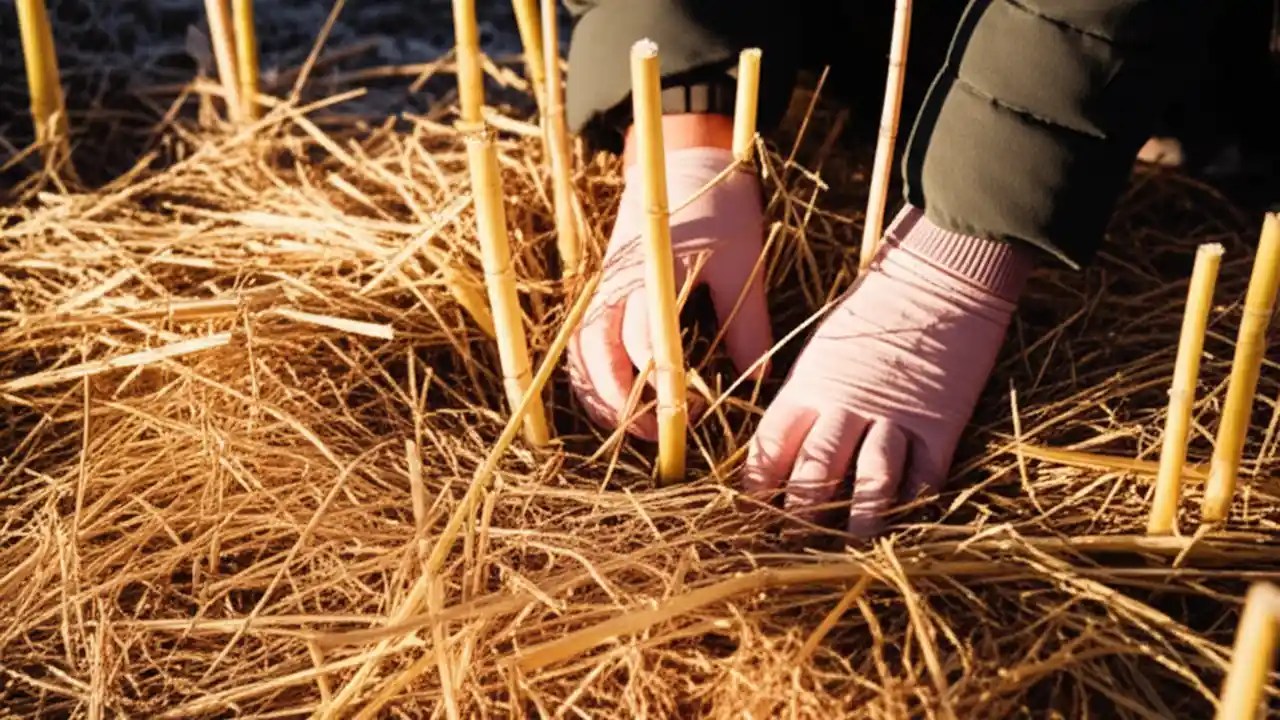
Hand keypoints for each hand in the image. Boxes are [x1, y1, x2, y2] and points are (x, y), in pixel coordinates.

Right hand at [568, 143, 771, 438]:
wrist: (680, 158)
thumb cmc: (721, 206)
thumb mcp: (745, 262)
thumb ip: (749, 322)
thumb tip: (758, 378)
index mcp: (652, 270)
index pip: (644, 339)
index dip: (664, 383)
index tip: (692, 413)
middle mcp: (616, 281)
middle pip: (597, 352)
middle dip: (620, 402)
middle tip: (656, 435)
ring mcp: (602, 286)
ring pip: (580, 352)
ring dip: (599, 396)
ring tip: (631, 430)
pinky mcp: (601, 290)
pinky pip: (582, 342)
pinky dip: (591, 376)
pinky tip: (613, 402)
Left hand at [743, 206, 1033, 535]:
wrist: (941, 275)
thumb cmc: (875, 307)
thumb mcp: (823, 347)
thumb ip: (806, 395)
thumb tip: (786, 444)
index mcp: (808, 384)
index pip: (771, 447)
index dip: (758, 486)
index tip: (751, 512)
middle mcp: (846, 405)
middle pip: (814, 473)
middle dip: (799, 514)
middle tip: (793, 544)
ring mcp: (894, 417)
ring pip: (868, 484)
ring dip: (857, 522)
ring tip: (849, 549)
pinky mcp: (940, 424)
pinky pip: (923, 477)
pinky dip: (913, 503)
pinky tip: (905, 521)